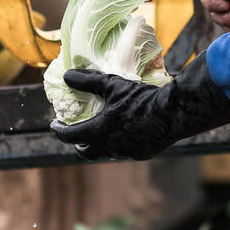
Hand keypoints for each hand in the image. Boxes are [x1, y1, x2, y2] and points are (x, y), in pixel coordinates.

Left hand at [49, 54, 229, 160]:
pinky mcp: (142, 153)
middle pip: (86, 152)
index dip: (60, 130)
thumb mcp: (113, 84)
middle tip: (75, 134)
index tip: (55, 124)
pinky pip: (123, 151)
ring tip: (100, 133)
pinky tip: (123, 134)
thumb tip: (66, 75)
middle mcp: (111, 146)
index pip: (71, 135)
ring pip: (105, 153)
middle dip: (78, 143)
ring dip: (98, 145)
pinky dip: (117, 144)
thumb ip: (88, 81)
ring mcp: (127, 152)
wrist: (174, 111)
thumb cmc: (142, 96)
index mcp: (100, 131)